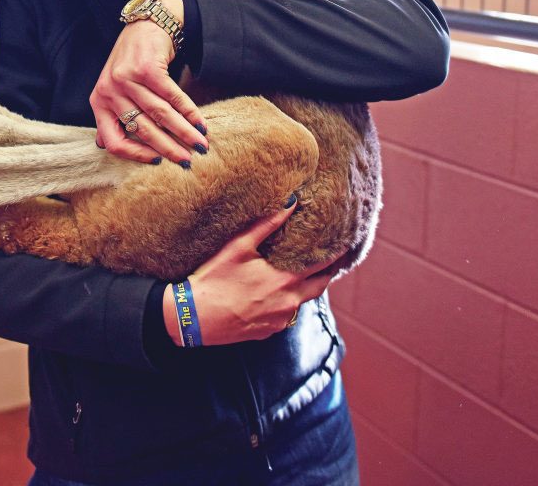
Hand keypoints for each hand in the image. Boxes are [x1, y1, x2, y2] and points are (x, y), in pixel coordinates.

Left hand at [90, 0, 208, 164]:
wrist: (145, 25)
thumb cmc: (131, 62)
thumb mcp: (115, 89)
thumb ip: (112, 115)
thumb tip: (104, 145)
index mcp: (99, 102)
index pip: (113, 141)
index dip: (135, 156)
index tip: (156, 162)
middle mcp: (109, 91)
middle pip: (142, 130)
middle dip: (168, 149)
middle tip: (186, 161)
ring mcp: (127, 79)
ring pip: (160, 115)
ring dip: (184, 133)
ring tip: (200, 145)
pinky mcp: (147, 69)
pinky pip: (173, 97)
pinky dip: (189, 113)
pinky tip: (200, 123)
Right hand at [162, 205, 336, 345]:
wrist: (193, 318)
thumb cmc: (214, 279)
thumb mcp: (239, 246)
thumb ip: (267, 225)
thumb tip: (292, 203)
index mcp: (285, 281)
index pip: (322, 266)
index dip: (335, 254)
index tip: (344, 243)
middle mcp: (288, 303)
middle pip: (319, 288)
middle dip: (326, 274)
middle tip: (331, 261)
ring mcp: (278, 321)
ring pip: (301, 303)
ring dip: (304, 289)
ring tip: (302, 275)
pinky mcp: (266, 332)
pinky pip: (284, 316)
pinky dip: (285, 304)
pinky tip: (274, 295)